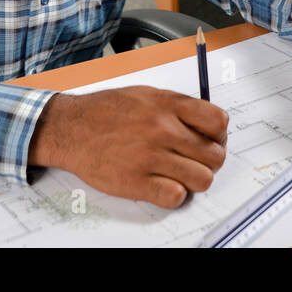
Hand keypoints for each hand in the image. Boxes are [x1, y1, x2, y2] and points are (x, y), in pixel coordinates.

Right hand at [28, 86, 229, 207]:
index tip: (211, 139)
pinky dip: (175, 195)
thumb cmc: (107, 111)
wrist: (71, 128)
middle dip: (209, 161)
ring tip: (181, 175)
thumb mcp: (146, 94)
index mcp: (168, 104)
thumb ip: (177, 106)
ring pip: (202, 179)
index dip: (220, 134)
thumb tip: (206, 122)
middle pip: (215, 155)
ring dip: (195, 180)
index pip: (218, 121)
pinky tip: (164, 185)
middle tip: (195, 161)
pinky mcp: (137, 181)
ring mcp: (151, 156)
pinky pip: (176, 197)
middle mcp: (163, 129)